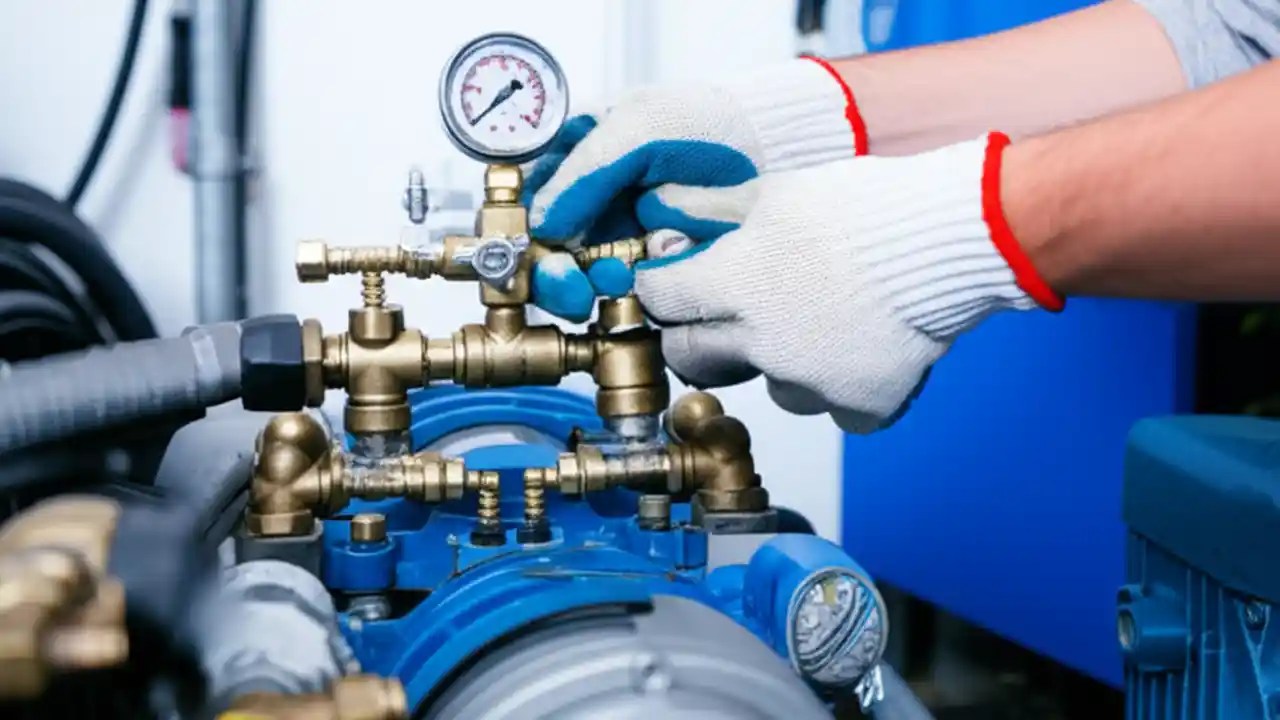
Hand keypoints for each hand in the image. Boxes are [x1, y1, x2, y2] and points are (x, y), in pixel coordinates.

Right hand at [523, 58, 865, 320]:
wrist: (771, 147)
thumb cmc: (707, 121)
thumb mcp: (638, 127)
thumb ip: (585, 171)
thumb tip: (542, 223)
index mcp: (573, 158)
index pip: (524, 203)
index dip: (519, 234)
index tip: (529, 254)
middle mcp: (591, 202)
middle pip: (547, 253)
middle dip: (554, 275)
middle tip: (570, 287)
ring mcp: (621, 239)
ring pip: (583, 281)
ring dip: (589, 290)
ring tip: (613, 282)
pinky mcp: (654, 269)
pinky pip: (627, 293)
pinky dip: (628, 297)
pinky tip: (637, 290)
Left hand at [633, 134, 1058, 432]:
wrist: (948, 239)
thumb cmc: (862, 205)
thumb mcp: (776, 190)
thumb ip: (710, 209)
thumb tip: (659, 210)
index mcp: (732, 285)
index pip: (661, 298)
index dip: (663, 287)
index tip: (674, 281)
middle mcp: (760, 342)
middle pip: (691, 357)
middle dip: (697, 334)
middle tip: (725, 314)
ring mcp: (809, 381)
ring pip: (771, 386)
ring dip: (782, 362)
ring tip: (821, 323)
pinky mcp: (858, 404)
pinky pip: (835, 408)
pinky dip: (843, 386)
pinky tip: (862, 348)